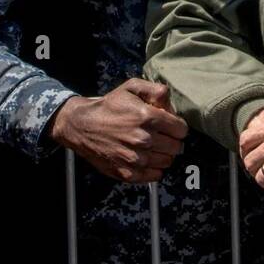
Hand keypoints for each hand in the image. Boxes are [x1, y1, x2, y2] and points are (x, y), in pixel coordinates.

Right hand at [48, 79, 187, 183]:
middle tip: (159, 135)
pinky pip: (155, 176)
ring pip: (167, 161)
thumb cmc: (109, 106)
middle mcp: (143, 139)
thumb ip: (157, 90)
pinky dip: (154, 169)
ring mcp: (135, 158)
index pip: (181, 130)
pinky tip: (145, 158)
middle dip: (171, 140)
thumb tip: (172, 106)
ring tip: (151, 146)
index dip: (176, 126)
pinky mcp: (127, 173)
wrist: (82, 126)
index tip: (168, 125)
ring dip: (163, 154)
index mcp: (147, 117)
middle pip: (176, 147)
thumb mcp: (132, 87)